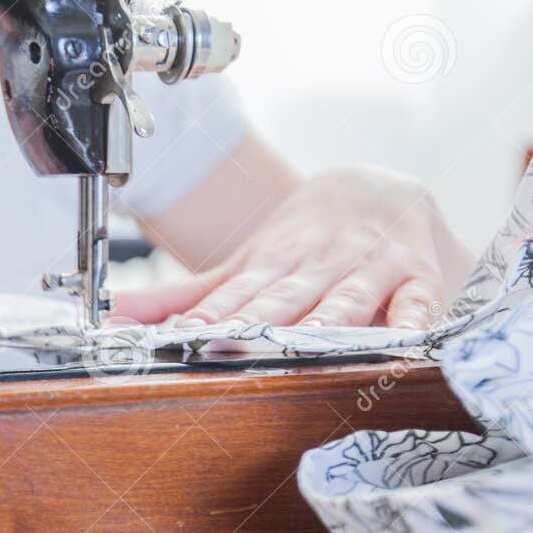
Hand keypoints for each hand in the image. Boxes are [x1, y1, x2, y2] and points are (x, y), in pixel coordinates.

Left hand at [116, 167, 470, 329]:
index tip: (183, 339)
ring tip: (312, 342)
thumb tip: (114, 319)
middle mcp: (317, 262)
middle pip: (286, 296)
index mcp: (270, 263)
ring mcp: (369, 267)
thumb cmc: (303, 243)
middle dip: (261, 320)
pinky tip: (408, 337)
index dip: (211, 317)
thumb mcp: (242, 264)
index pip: (236, 295)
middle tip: (234, 344)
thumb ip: (183, 297)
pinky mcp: (416, 277)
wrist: (380, 188)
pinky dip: (414, 318)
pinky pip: (418, 301)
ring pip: (347, 297)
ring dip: (330, 319)